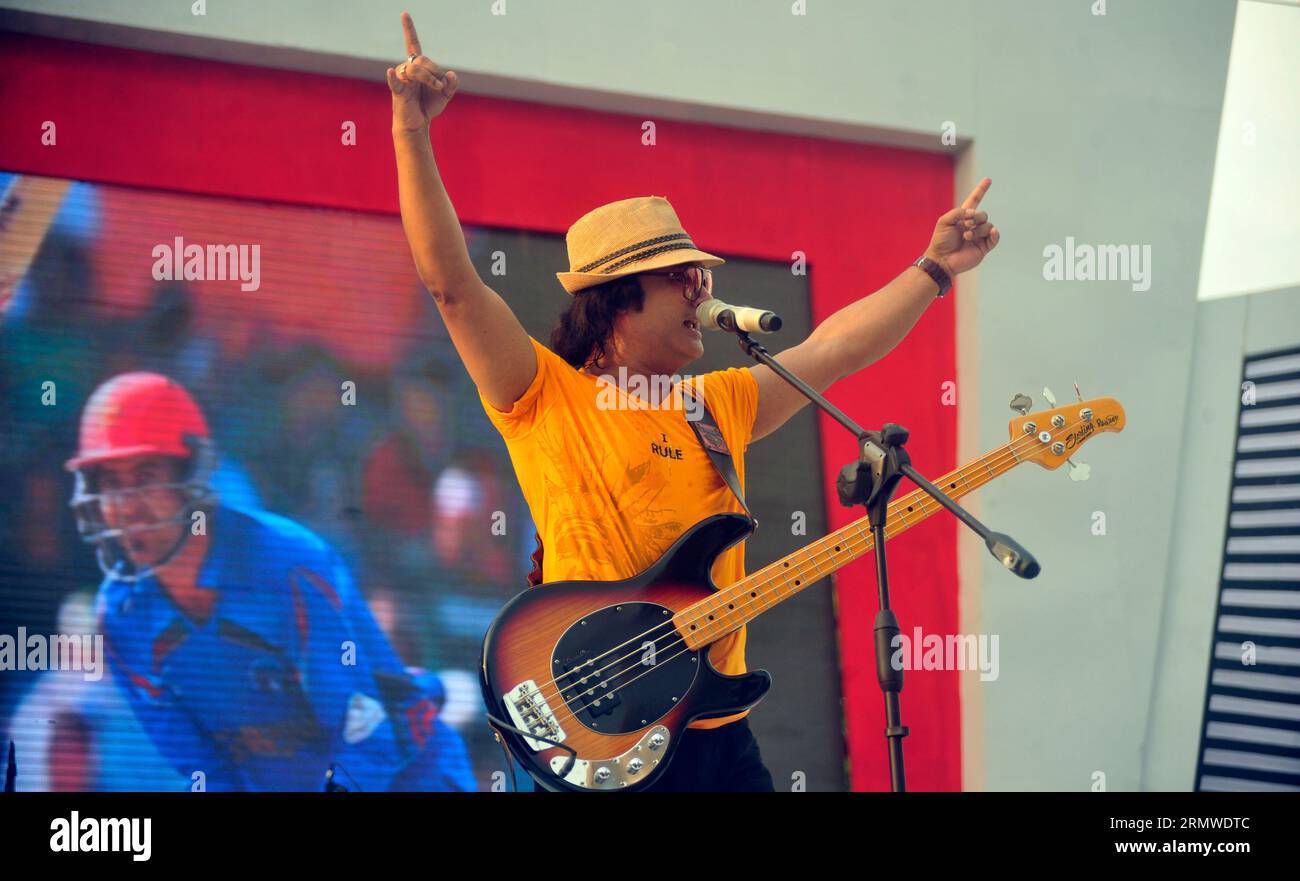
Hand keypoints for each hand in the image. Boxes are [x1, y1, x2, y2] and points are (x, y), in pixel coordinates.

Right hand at [387, 12, 459, 131]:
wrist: (418, 124)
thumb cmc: (428, 106)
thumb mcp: (445, 95)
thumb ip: (452, 84)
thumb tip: (451, 74)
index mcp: (418, 67)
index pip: (413, 44)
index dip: (409, 29)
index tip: (404, 13)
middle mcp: (408, 69)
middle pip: (422, 59)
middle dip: (436, 71)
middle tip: (442, 86)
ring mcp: (402, 79)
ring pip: (415, 69)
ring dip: (430, 77)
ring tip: (438, 88)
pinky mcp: (398, 91)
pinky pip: (395, 81)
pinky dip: (393, 77)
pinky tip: (391, 72)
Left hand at [924, 177, 999, 276]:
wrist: (942, 259)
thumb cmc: (940, 241)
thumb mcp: (944, 221)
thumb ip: (958, 212)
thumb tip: (973, 213)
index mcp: (963, 217)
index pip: (975, 200)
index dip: (981, 190)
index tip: (988, 180)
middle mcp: (973, 225)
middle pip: (983, 214)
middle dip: (976, 218)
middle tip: (966, 225)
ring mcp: (979, 236)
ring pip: (987, 226)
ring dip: (977, 230)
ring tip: (966, 236)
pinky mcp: (984, 247)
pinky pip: (994, 237)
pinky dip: (994, 234)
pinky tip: (991, 232)